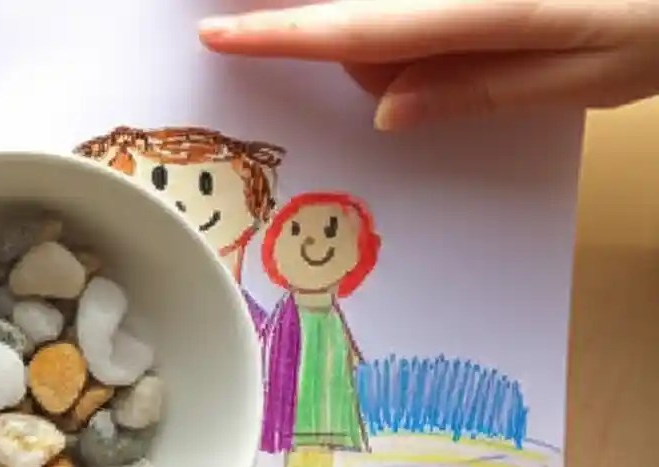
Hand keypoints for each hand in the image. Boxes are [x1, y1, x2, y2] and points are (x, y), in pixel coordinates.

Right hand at [199, 0, 658, 129]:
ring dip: (399, 28)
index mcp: (486, 7)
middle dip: (359, 42)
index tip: (216, 32)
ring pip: (392, 3)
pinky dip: (419, 26)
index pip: (355, 23)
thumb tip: (388, 109)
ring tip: (490, 46)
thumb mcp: (597, 73)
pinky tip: (455, 45)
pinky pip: (419, 3)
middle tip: (387, 76)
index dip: (277, 32)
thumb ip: (485, 88)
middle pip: (365, 9)